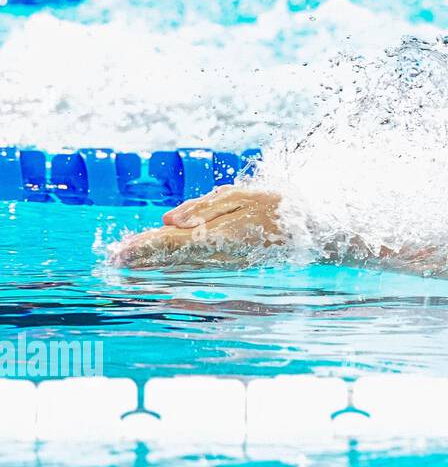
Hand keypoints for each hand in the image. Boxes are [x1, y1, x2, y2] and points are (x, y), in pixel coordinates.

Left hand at [111, 187, 283, 267]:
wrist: (314, 231)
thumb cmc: (279, 206)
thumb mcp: (243, 196)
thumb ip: (205, 206)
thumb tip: (169, 219)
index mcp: (217, 234)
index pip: (170, 241)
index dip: (142, 246)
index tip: (118, 252)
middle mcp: (217, 254)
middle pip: (171, 257)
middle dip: (142, 258)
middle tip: (114, 261)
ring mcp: (225, 263)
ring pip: (182, 266)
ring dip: (154, 267)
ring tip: (129, 268)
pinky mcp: (231, 264)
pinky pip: (197, 268)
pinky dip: (175, 270)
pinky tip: (163, 271)